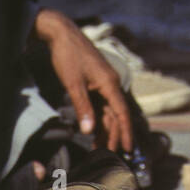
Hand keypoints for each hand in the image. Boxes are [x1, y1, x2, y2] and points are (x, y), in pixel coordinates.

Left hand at [32, 9, 132, 152]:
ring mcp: (102, 83)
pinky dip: (98, 118)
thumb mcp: (74, 83)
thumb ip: (83, 107)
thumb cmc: (68, 56)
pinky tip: (94, 131)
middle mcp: (109, 84)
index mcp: (109, 83)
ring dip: (105, 129)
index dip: (125, 131)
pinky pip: (100, 104)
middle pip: (115, 114)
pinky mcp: (94, 82)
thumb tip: (90, 131)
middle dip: (113, 135)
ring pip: (107, 110)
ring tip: (100, 148)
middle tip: (109, 155)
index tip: (127, 148)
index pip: (121, 112)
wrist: (61, 34)